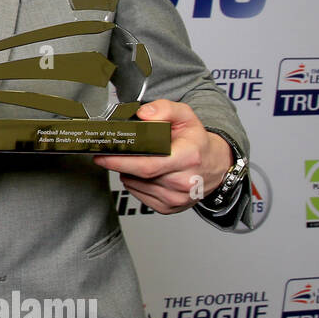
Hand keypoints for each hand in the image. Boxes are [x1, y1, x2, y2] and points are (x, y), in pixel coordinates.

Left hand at [93, 99, 232, 213]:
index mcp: (188, 157)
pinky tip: (142, 173)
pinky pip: (140, 195)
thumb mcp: (186, 116)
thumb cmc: (197, 142)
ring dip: (128, 172)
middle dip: (118, 164)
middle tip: (104, 155)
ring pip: (136, 186)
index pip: (147, 164)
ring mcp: (177, 198)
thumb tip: (144, 114)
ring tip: (135, 159)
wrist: (216, 166)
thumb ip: (165, 109)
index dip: (121, 160)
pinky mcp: (169, 207)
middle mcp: (184, 181)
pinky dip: (135, 183)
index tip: (102, 154)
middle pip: (138, 176)